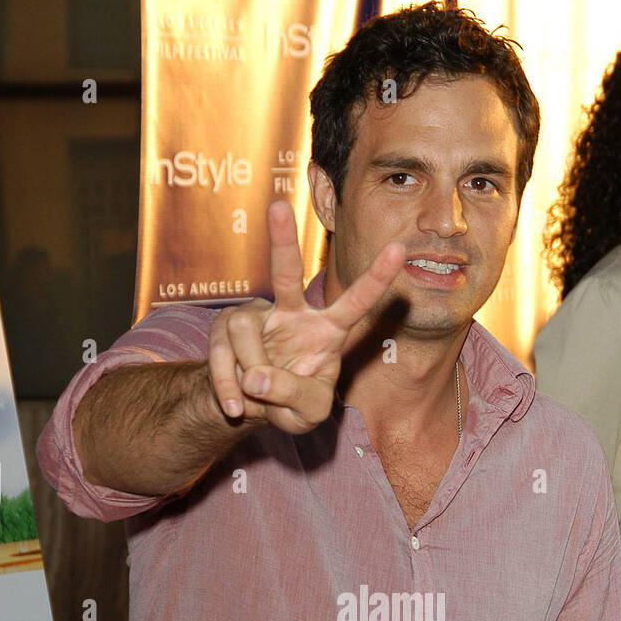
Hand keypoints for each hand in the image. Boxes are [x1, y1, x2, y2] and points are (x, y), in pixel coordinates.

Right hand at [207, 200, 406, 432]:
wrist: (250, 409)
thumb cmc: (291, 406)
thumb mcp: (307, 413)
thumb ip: (292, 396)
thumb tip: (256, 377)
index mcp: (327, 332)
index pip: (356, 303)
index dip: (376, 278)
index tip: (398, 248)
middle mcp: (293, 314)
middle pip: (285, 273)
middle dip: (281, 240)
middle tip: (278, 206)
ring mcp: (256, 317)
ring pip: (245, 333)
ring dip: (249, 374)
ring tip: (253, 399)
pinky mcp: (225, 329)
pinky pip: (222, 354)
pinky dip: (227, 386)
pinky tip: (234, 406)